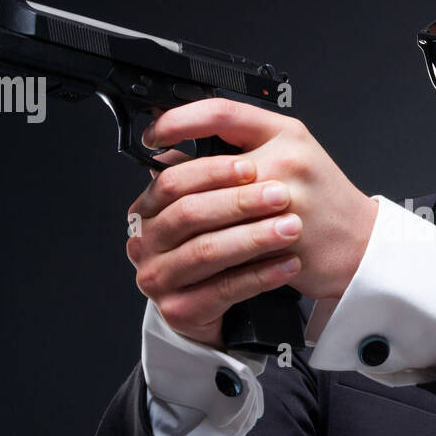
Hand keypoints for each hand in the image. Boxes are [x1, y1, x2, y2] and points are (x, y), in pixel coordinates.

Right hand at [125, 145, 303, 349]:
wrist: (222, 310)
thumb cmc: (221, 251)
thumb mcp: (211, 210)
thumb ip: (207, 174)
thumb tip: (211, 124)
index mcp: (147, 211)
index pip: (172, 181)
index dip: (212, 171)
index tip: (251, 165)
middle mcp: (144, 244)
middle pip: (189, 214)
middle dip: (239, 202)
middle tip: (282, 195)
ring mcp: (158, 279)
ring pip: (207, 251)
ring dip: (253, 237)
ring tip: (291, 228)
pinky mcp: (180, 310)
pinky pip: (225, 288)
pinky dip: (261, 275)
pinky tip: (288, 263)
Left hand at [141, 98, 377, 301]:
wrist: (362, 244)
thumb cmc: (325, 202)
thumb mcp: (288, 158)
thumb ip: (239, 149)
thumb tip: (176, 156)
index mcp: (286, 133)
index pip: (222, 112)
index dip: (180, 120)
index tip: (157, 133)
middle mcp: (288, 160)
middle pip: (209, 166)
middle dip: (174, 184)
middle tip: (154, 192)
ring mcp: (289, 200)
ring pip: (215, 207)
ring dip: (186, 218)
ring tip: (169, 222)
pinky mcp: (286, 237)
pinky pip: (234, 241)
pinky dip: (209, 244)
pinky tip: (194, 246)